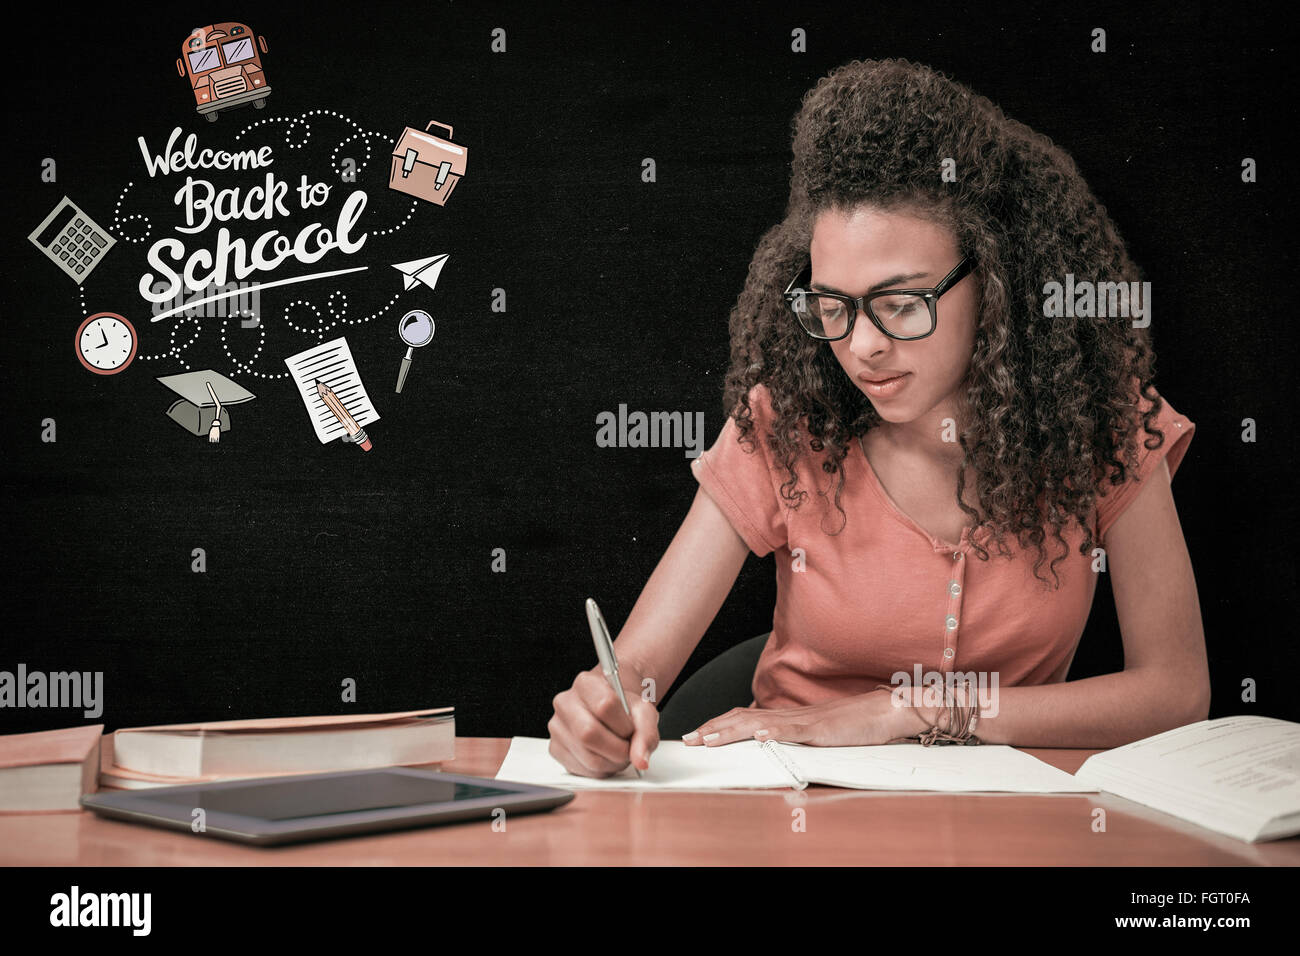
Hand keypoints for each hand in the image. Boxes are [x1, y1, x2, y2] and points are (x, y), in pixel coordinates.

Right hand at [548, 660, 658, 776]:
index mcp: (586, 683)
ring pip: (587, 757)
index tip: (631, 730)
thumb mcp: (643, 711)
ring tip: (618, 752)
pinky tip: (605, 757)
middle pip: (589, 734)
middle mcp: (565, 703)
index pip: (604, 705)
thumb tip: (640, 760)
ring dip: (612, 762)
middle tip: (627, 748)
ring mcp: (557, 726)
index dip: (623, 725)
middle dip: (617, 749)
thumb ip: (645, 733)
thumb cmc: (624, 708)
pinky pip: (581, 769)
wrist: (610, 710)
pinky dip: (600, 770)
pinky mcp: (555, 748)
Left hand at [682, 688, 933, 747]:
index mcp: (787, 717)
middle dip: (713, 728)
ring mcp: (804, 721)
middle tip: (689, 738)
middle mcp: (789, 715)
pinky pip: (794, 730)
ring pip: (761, 723)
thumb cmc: (853, 723)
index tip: (697, 734)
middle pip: (743, 718)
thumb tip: (770, 743)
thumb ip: (793, 737)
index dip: (718, 724)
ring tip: (709, 738)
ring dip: (732, 730)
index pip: (744, 718)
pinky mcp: (821, 729)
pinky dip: (774, 733)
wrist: (884, 710)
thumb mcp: (815, 733)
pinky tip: (759, 737)